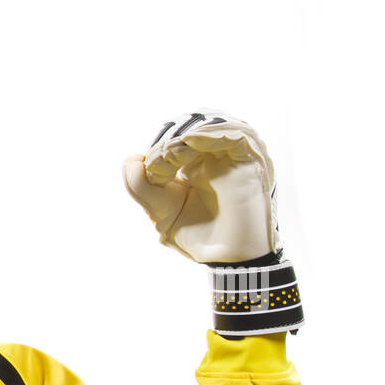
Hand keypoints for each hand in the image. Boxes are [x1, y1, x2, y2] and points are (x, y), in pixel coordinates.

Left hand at [122, 112, 281, 263]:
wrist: (225, 259)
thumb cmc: (198, 237)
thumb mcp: (160, 212)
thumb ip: (141, 187)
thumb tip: (132, 159)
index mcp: (194, 164)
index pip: (173, 137)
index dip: (156, 149)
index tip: (152, 174)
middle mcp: (215, 156)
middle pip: (191, 125)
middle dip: (167, 141)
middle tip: (158, 165)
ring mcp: (234, 157)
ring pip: (211, 124)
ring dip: (185, 136)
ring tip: (170, 155)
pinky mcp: (252, 161)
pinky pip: (235, 134)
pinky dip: (210, 133)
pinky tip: (191, 141)